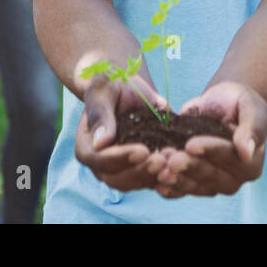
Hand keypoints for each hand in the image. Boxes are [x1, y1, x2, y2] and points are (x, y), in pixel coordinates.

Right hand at [74, 74, 170, 192]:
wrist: (126, 87)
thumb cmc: (110, 84)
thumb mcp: (102, 91)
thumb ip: (100, 114)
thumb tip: (100, 142)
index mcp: (86, 147)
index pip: (101, 160)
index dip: (122, 158)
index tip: (143, 150)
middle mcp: (101, 165)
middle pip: (119, 178)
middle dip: (142, 171)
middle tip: (163, 159)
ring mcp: (121, 169)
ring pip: (137, 182)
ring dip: (156, 174)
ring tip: (174, 158)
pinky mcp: (141, 168)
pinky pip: (152, 178)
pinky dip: (166, 173)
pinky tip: (179, 160)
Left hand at [153, 80, 266, 198]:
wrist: (221, 102)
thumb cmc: (239, 101)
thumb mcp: (251, 107)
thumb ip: (252, 128)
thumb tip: (247, 153)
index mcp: (251, 162)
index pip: (228, 156)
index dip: (209, 150)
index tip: (190, 144)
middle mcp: (235, 178)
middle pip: (210, 174)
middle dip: (189, 166)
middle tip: (170, 158)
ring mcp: (214, 184)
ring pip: (195, 185)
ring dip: (176, 178)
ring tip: (159, 168)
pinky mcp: (197, 183)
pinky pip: (183, 190)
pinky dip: (170, 188)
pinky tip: (157, 184)